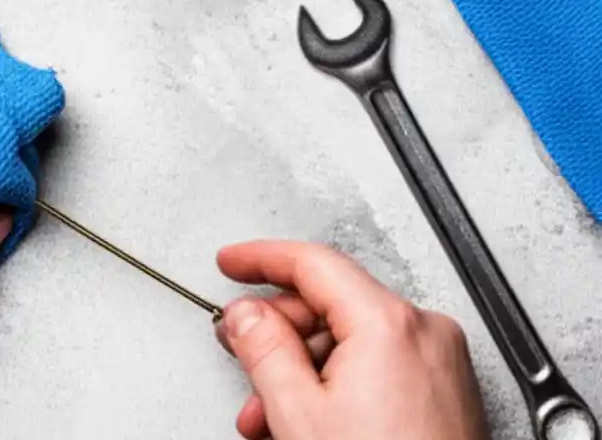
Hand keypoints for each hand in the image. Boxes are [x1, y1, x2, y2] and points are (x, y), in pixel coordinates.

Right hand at [214, 241, 489, 439]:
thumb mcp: (298, 411)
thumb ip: (263, 348)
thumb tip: (246, 314)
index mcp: (389, 324)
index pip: (314, 264)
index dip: (261, 258)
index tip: (231, 263)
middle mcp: (424, 332)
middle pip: (332, 303)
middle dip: (278, 332)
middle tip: (240, 350)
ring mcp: (440, 361)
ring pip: (351, 340)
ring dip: (302, 369)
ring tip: (269, 413)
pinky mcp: (445, 389)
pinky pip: (378, 365)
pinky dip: (337, 383)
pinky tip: (308, 418)